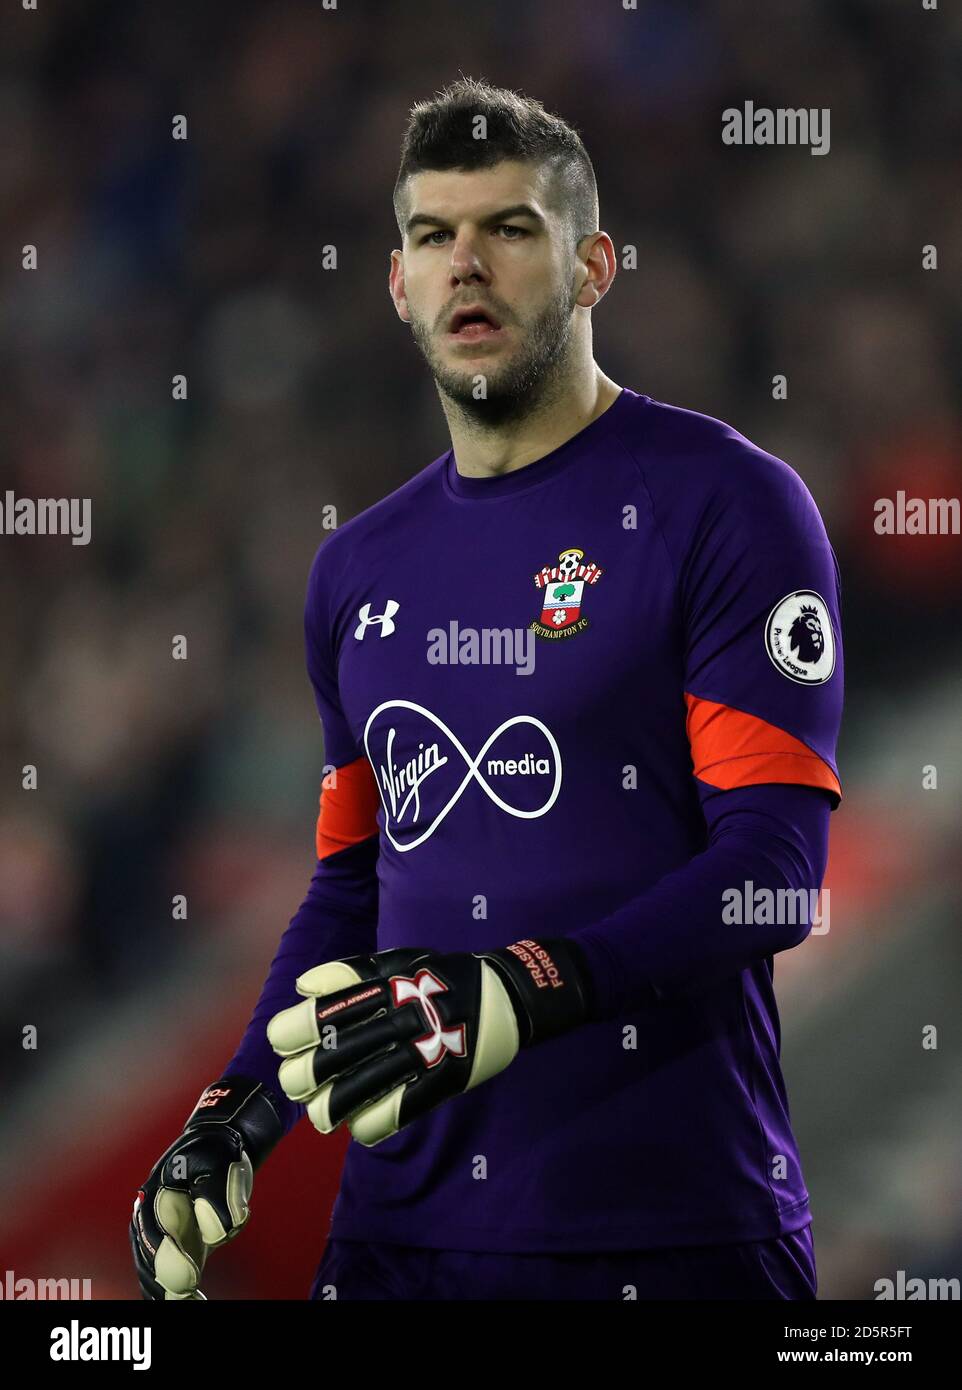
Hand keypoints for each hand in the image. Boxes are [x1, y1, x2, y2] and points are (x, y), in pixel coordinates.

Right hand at [129, 1076, 282, 1299]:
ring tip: (188, 1305)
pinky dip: (171, 1292)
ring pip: (152, 1271)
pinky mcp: (171, 1247)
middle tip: (185, 1297)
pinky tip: (188, 1302)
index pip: (158, 1231)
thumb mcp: (221, 1162)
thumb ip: (217, 1195)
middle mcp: (149, 1216)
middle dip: (165, 1280)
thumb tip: (215, 1233)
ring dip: (166, 1291)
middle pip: (149, 1256)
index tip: (189, 1277)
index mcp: (158, 1193)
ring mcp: (157, 1233)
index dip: (171, 1255)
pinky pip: (163, 1275)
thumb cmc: (219, 1153)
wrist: (216, 1146)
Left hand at [267, 938, 591, 1146]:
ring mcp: (426, 1050)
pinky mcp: (446, 1079)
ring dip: (331, 1107)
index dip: (294, 1030)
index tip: (281, 1042)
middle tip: (294, 1083)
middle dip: (305, 1075)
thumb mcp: (400, 961)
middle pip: (338, 1053)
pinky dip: (372, 1123)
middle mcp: (404, 1017)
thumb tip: (303, 986)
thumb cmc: (443, 977)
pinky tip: (357, 1127)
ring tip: (320, 1114)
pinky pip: (401, 1109)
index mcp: (388, 986)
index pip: (329, 1010)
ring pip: (365, 1086)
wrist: (509, 994)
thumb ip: (350, 973)